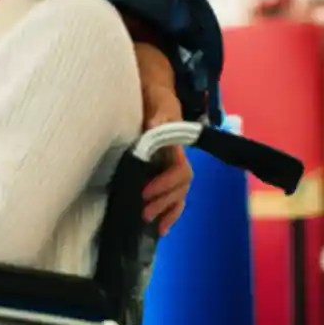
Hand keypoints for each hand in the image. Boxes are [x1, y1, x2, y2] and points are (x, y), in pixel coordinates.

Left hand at [140, 82, 192, 234]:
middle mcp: (177, 161)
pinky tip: (160, 228)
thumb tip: (154, 125)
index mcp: (176, 148)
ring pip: (179, 195)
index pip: (179, 171)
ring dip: (168, 211)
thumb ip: (158, 115)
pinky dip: (169, 213)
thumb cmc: (157, 101)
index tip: (145, 192)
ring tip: (153, 225)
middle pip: (180, 187)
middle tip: (144, 213)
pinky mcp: (164, 174)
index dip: (165, 184)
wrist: (157, 96)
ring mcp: (172, 168)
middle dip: (164, 202)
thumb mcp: (158, 103)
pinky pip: (174, 197)